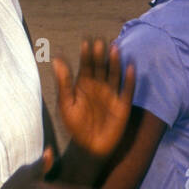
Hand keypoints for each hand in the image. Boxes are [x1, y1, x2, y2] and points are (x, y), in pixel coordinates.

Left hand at [53, 38, 132, 156]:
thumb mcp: (66, 104)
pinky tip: (131, 68)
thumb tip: (57, 59)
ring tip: (114, 48)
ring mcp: (112, 94)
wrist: (88, 147)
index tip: (85, 42)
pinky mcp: (123, 105)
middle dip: (101, 55)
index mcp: (84, 84)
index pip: (86, 65)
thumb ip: (63, 82)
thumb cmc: (75, 125)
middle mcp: (99, 85)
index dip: (86, 54)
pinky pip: (127, 90)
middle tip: (100, 42)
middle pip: (101, 66)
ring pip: (114, 74)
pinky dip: (129, 80)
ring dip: (115, 62)